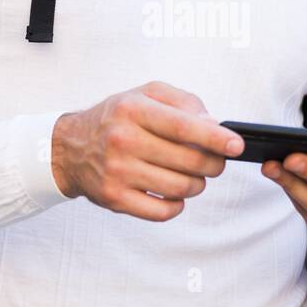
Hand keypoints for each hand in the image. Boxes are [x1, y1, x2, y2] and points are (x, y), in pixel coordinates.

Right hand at [51, 81, 244, 221]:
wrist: (70, 148)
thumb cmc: (116, 118)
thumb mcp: (145, 95)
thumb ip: (183, 102)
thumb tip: (213, 125)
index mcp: (133, 110)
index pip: (183, 127)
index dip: (215, 138)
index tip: (236, 145)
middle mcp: (123, 140)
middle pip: (188, 161)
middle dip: (213, 164)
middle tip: (215, 162)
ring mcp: (117, 172)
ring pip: (180, 188)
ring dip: (196, 184)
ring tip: (191, 176)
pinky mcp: (114, 198)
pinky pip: (162, 211)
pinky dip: (177, 204)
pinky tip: (173, 193)